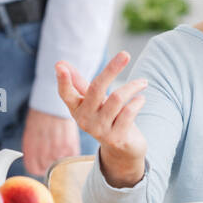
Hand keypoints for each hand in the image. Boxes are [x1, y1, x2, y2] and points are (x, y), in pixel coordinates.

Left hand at [21, 107, 79, 176]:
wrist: (52, 103)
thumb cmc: (40, 117)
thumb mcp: (30, 133)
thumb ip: (31, 150)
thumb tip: (35, 165)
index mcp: (31, 148)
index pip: (33, 169)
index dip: (37, 168)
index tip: (41, 165)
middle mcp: (44, 151)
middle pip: (46, 168)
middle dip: (48, 162)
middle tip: (51, 151)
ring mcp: (57, 149)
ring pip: (59, 163)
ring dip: (59, 156)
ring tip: (58, 144)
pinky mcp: (70, 145)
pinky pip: (71, 157)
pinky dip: (69, 152)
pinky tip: (66, 142)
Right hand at [55, 52, 147, 186]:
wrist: (121, 149)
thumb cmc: (105, 117)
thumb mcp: (91, 100)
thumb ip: (78, 82)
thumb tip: (60, 63)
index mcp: (77, 108)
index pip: (66, 94)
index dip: (63, 81)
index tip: (60, 66)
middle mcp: (85, 120)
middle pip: (96, 88)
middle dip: (112, 69)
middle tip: (126, 54)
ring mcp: (100, 130)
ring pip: (117, 98)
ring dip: (133, 87)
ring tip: (143, 82)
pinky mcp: (116, 138)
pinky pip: (128, 112)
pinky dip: (137, 102)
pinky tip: (141, 99)